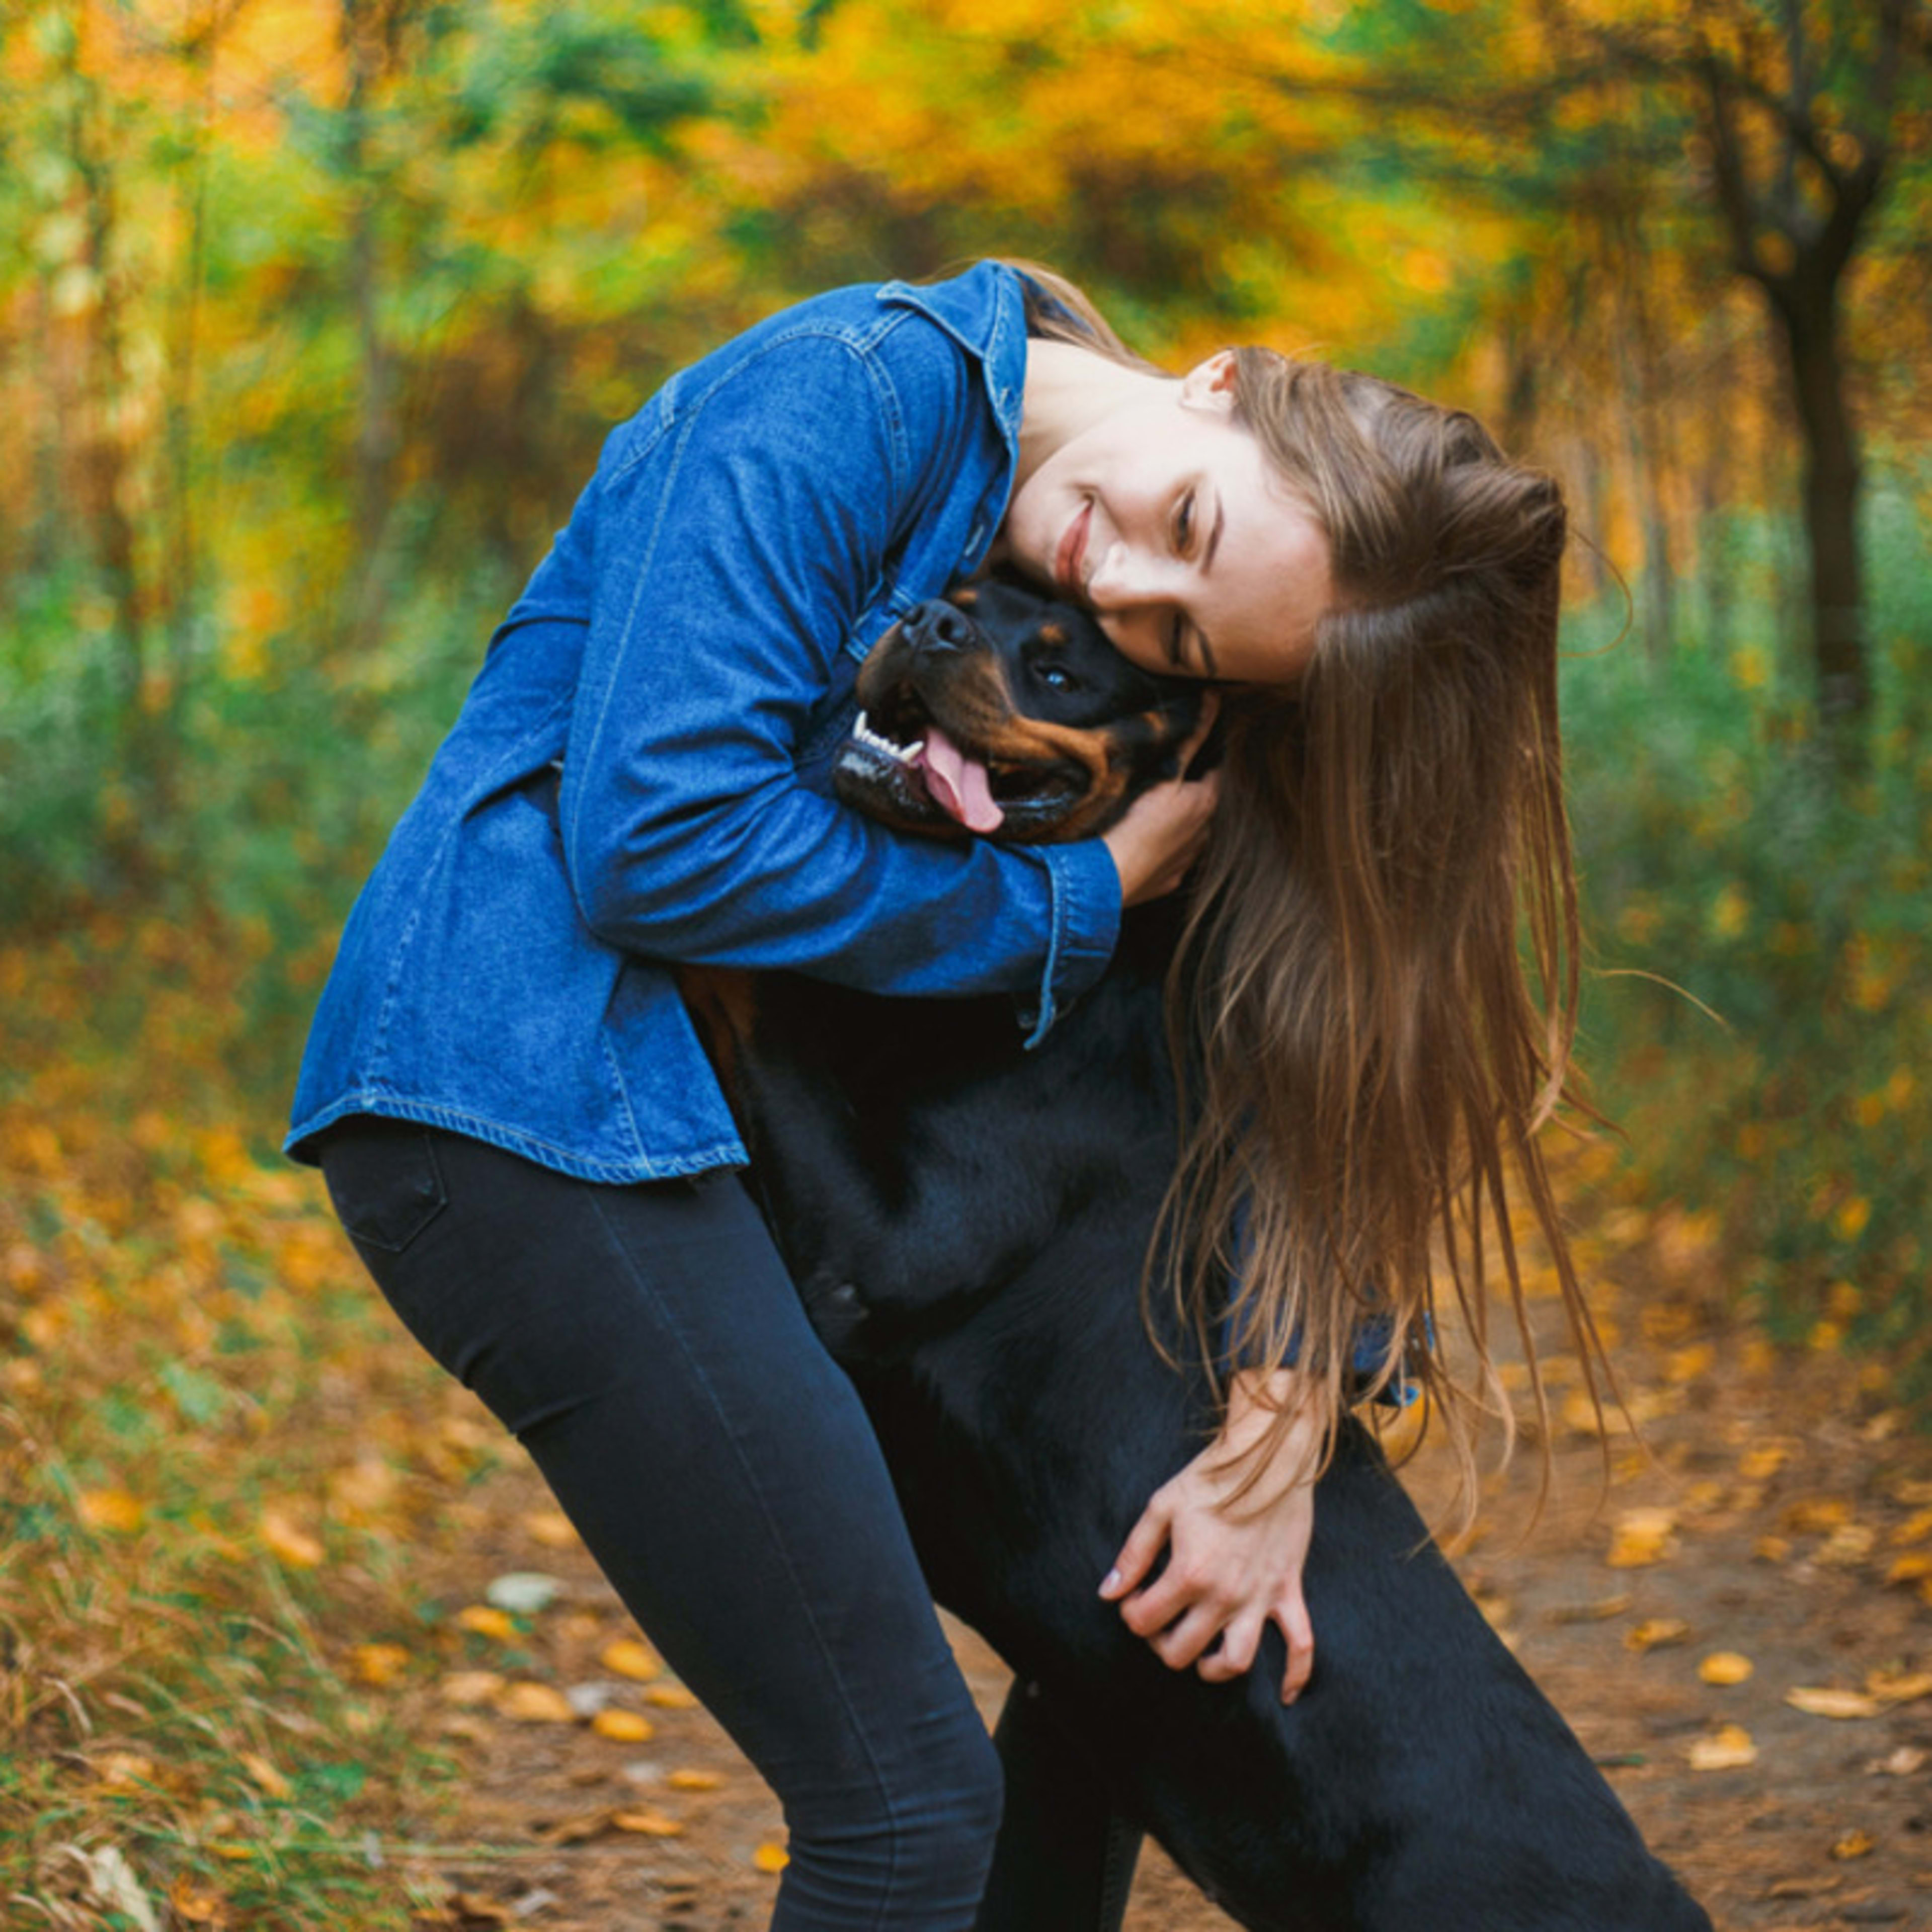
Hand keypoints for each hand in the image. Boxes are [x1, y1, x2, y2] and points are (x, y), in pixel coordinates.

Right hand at [1099, 695, 1220, 906]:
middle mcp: (1203, 836)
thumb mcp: (1164, 774)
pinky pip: (1167, 861)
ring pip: (1186, 834)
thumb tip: (1214, 700)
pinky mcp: (1165, 882)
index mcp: (1206, 805)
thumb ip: (1189, 739)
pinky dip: (1159, 851)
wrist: (1108, 877)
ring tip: (1151, 811)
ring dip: (1175, 823)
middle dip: (1190, 792)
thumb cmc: (1136, 822)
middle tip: (1167, 778)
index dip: (1206, 758)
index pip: (1216, 772)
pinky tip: (1141, 844)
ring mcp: (1184, 863)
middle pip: (1201, 805)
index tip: (1193, 748)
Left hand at [1100, 1369, 1319, 1702]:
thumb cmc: (1210, 1478)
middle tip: (1160, 1620)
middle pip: (1183, 1650)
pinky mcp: (1288, 1591)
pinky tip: (1284, 1695)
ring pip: (1236, 1661)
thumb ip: (1134, 1555)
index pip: (1145, 1620)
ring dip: (1214, 1668)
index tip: (1132, 1597)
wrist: (1267, 1457)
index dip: (1130, 1613)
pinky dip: (1296, 1675)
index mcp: (1189, 1574)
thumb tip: (1108, 1592)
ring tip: (1201, 1655)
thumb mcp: (1160, 1508)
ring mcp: (1259, 1598)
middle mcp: (1224, 1596)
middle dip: (1161, 1643)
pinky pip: (1301, 1645)